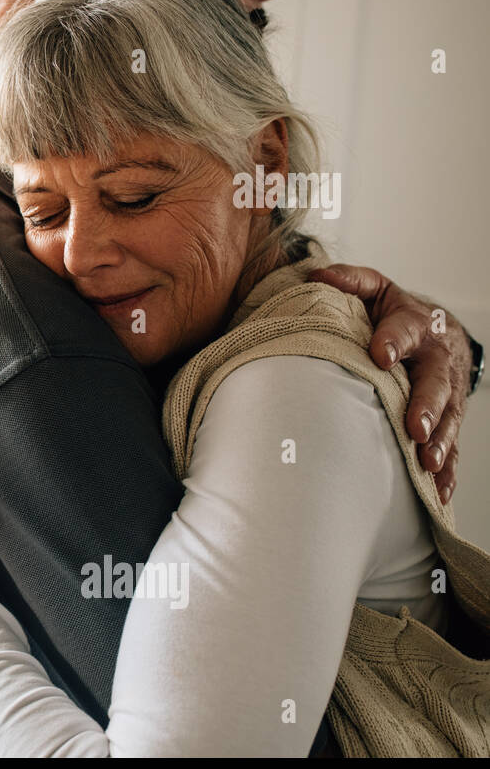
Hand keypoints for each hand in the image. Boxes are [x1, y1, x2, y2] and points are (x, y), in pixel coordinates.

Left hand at [307, 264, 469, 503]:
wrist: (434, 327)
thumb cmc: (391, 312)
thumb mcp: (372, 289)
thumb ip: (348, 282)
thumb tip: (317, 277)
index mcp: (414, 323)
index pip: (403, 329)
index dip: (393, 340)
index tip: (380, 355)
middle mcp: (436, 357)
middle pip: (436, 381)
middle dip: (427, 405)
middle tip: (416, 428)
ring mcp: (448, 389)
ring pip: (450, 416)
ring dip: (441, 442)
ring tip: (430, 464)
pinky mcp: (448, 415)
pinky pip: (452, 444)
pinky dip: (448, 469)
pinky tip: (440, 492)